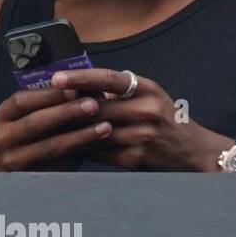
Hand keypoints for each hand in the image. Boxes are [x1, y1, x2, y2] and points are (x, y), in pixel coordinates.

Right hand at [0, 84, 111, 170]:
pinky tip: (96, 149)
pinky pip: (56, 167)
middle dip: (67, 113)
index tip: (76, 89)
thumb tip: (85, 87)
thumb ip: (53, 102)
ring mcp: (12, 161)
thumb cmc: (32, 134)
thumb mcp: (32, 114)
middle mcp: (2, 138)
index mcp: (3, 116)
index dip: (49, 94)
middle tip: (94, 105)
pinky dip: (78, 156)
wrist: (18, 168)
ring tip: (105, 127)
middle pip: (35, 123)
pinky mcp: (28, 179)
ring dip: (79, 136)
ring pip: (48, 147)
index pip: (22, 100)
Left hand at [50, 68, 221, 171]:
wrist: (194, 152)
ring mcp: (143, 136)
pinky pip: (100, 153)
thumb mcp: (148, 96)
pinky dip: (82, 150)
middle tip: (40, 108)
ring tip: (46, 128)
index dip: (80, 78)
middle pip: (97, 108)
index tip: (56, 78)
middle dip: (68, 109)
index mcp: (147, 89)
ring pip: (95, 133)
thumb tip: (74, 86)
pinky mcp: (138, 158)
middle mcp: (147, 110)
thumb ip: (117, 91)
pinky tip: (66, 147)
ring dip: (70, 131)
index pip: (109, 79)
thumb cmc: (163, 119)